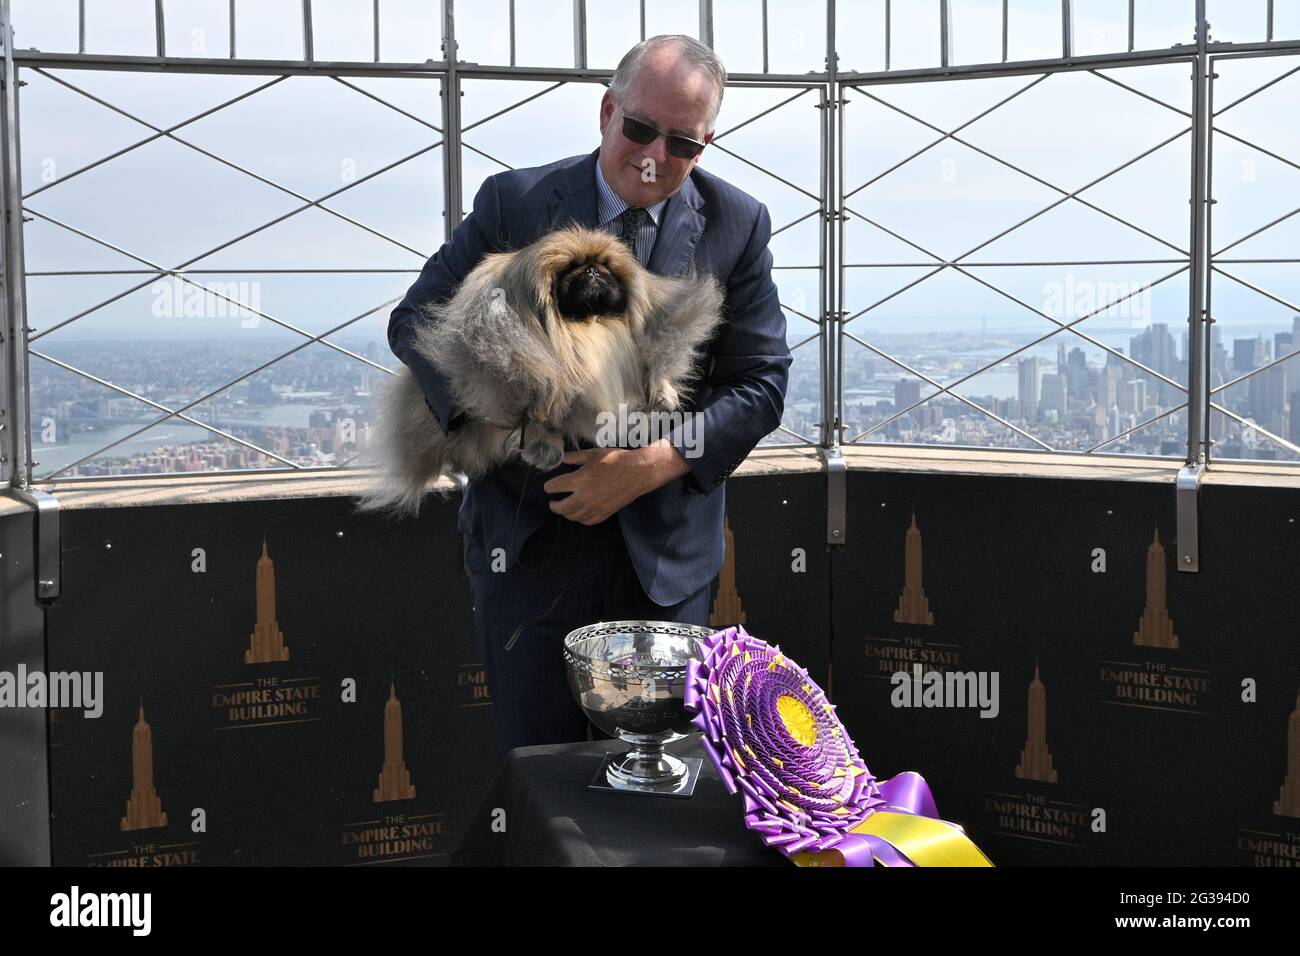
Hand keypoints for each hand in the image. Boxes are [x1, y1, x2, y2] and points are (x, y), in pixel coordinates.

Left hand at [542, 439, 690, 524]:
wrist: (638, 473)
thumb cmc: (616, 460)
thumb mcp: (593, 454)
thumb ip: (574, 457)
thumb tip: (561, 459)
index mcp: (579, 480)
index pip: (555, 487)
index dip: (549, 487)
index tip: (549, 487)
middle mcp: (584, 496)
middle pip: (561, 507)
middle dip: (553, 505)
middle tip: (552, 502)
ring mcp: (594, 507)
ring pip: (573, 517)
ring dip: (566, 513)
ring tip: (564, 508)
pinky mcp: (605, 513)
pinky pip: (588, 521)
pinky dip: (580, 519)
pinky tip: (579, 514)